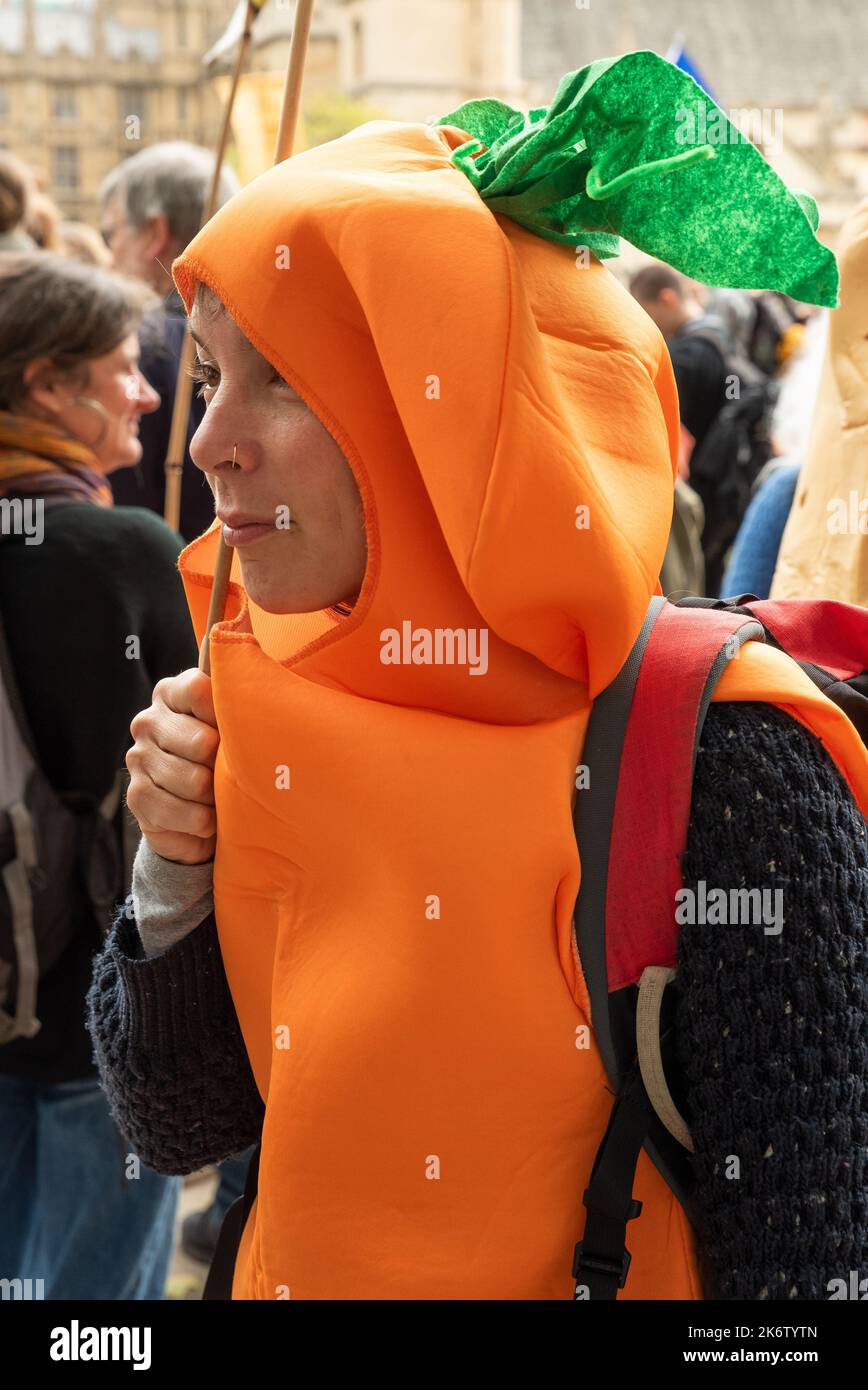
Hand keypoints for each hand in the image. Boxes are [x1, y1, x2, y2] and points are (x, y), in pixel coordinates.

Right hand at [126, 668, 219, 864]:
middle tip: (231, 774)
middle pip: (201, 742)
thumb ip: (238, 685)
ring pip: (193, 782)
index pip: (199, 689)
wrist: (205, 811)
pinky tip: (206, 820)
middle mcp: (149, 720)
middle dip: (224, 766)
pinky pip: (179, 812)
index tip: (235, 731)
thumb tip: (244, 623)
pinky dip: (200, 824)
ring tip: (221, 800)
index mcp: (174, 692)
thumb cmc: (227, 756)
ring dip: (216, 799)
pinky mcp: (136, 796)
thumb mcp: (236, 721)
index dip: (224, 714)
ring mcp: (138, 758)